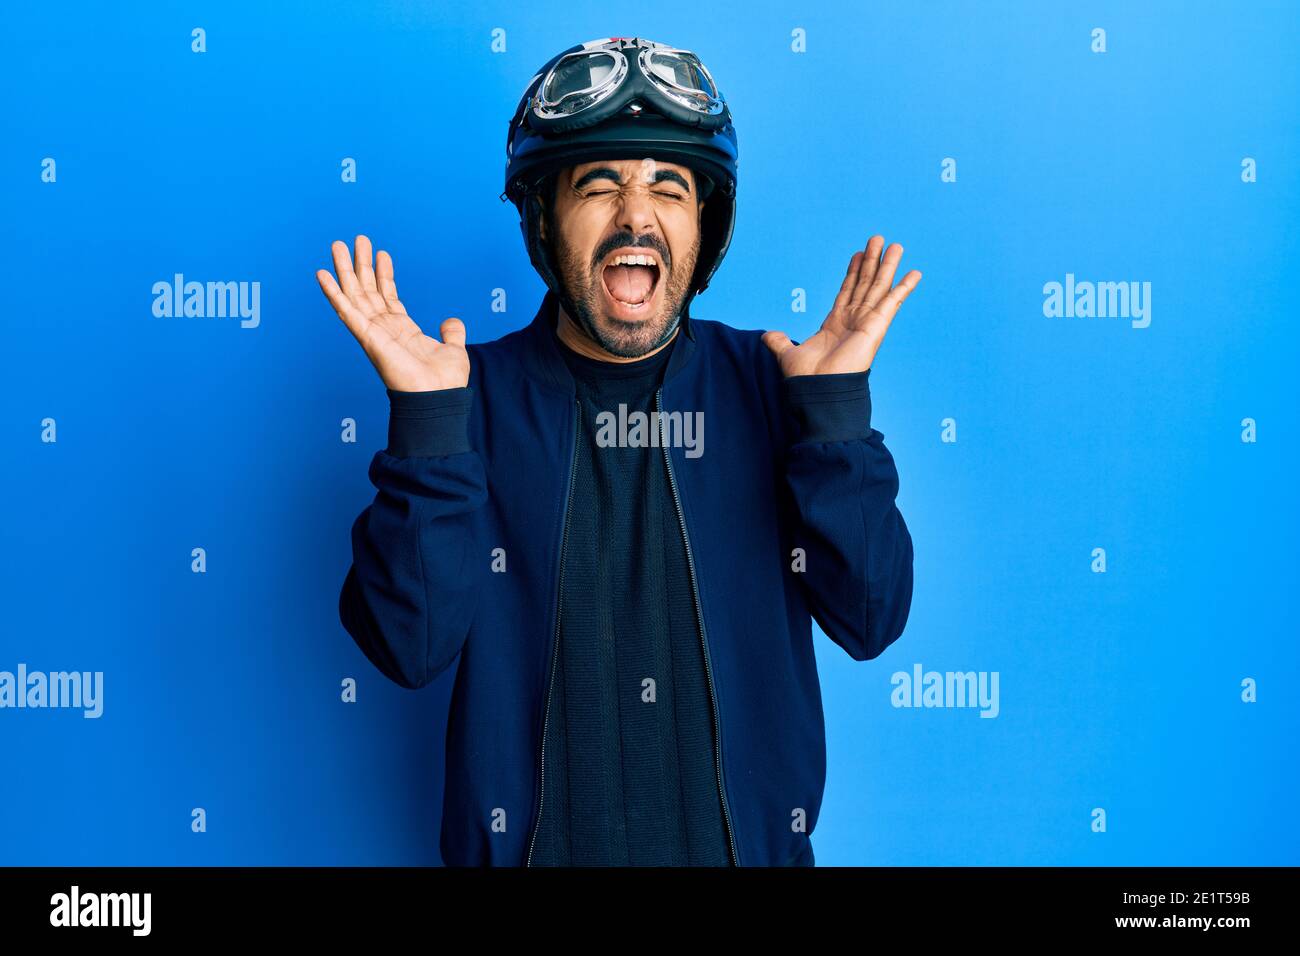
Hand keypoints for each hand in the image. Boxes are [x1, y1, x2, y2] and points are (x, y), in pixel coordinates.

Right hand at [316, 235, 469, 391]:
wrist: (439, 400)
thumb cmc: (445, 383)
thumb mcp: (453, 350)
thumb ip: (452, 334)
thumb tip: (451, 321)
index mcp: (403, 331)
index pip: (389, 296)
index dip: (385, 274)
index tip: (382, 253)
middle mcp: (385, 330)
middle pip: (368, 290)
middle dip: (362, 264)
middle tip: (356, 239)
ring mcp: (374, 333)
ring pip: (354, 295)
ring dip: (344, 270)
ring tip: (337, 245)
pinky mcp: (368, 338)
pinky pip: (346, 312)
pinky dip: (334, 293)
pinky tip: (323, 275)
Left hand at [762, 235, 920, 376]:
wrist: (818, 390)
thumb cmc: (806, 378)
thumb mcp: (786, 354)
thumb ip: (779, 342)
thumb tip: (768, 336)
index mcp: (835, 323)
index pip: (847, 291)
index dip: (852, 272)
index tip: (858, 254)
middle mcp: (853, 320)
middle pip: (865, 283)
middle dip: (872, 261)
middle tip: (878, 240)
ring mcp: (867, 322)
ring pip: (879, 287)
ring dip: (887, 266)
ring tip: (895, 245)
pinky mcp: (877, 326)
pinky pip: (893, 302)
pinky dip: (904, 288)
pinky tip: (915, 273)